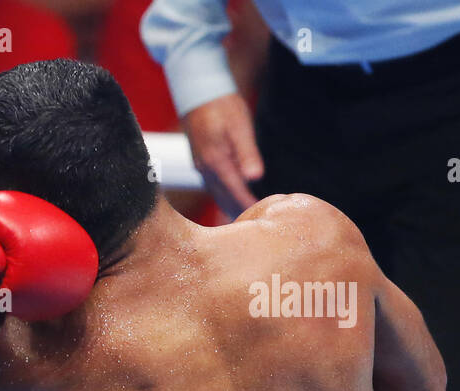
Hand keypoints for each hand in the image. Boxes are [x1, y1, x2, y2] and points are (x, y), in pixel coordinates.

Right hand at [180, 93, 263, 218]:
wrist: (198, 93)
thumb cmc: (223, 106)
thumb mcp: (240, 125)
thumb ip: (247, 152)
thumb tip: (255, 177)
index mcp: (216, 161)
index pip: (235, 191)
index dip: (248, 206)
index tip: (261, 218)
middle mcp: (205, 168)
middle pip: (224, 198)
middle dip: (238, 212)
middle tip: (255, 228)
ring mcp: (201, 167)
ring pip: (217, 195)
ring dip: (230, 207)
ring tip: (244, 219)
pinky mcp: (201, 163)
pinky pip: (213, 187)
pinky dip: (223, 197)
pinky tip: (231, 201)